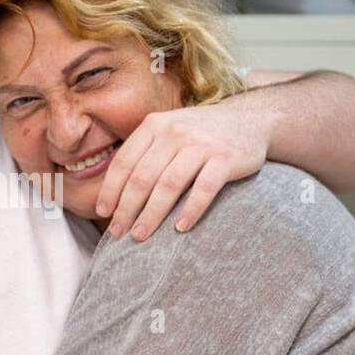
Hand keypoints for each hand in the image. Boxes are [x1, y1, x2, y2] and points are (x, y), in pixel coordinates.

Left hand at [96, 98, 276, 240]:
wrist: (251, 119)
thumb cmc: (200, 134)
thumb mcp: (168, 130)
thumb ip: (144, 152)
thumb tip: (113, 191)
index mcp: (154, 125)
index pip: (124, 162)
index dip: (111, 190)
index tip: (103, 213)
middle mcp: (175, 132)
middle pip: (143, 177)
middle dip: (127, 208)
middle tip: (118, 233)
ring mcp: (202, 144)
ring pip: (169, 185)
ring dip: (152, 214)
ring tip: (140, 235)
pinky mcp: (226, 158)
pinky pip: (205, 189)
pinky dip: (191, 210)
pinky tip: (180, 228)